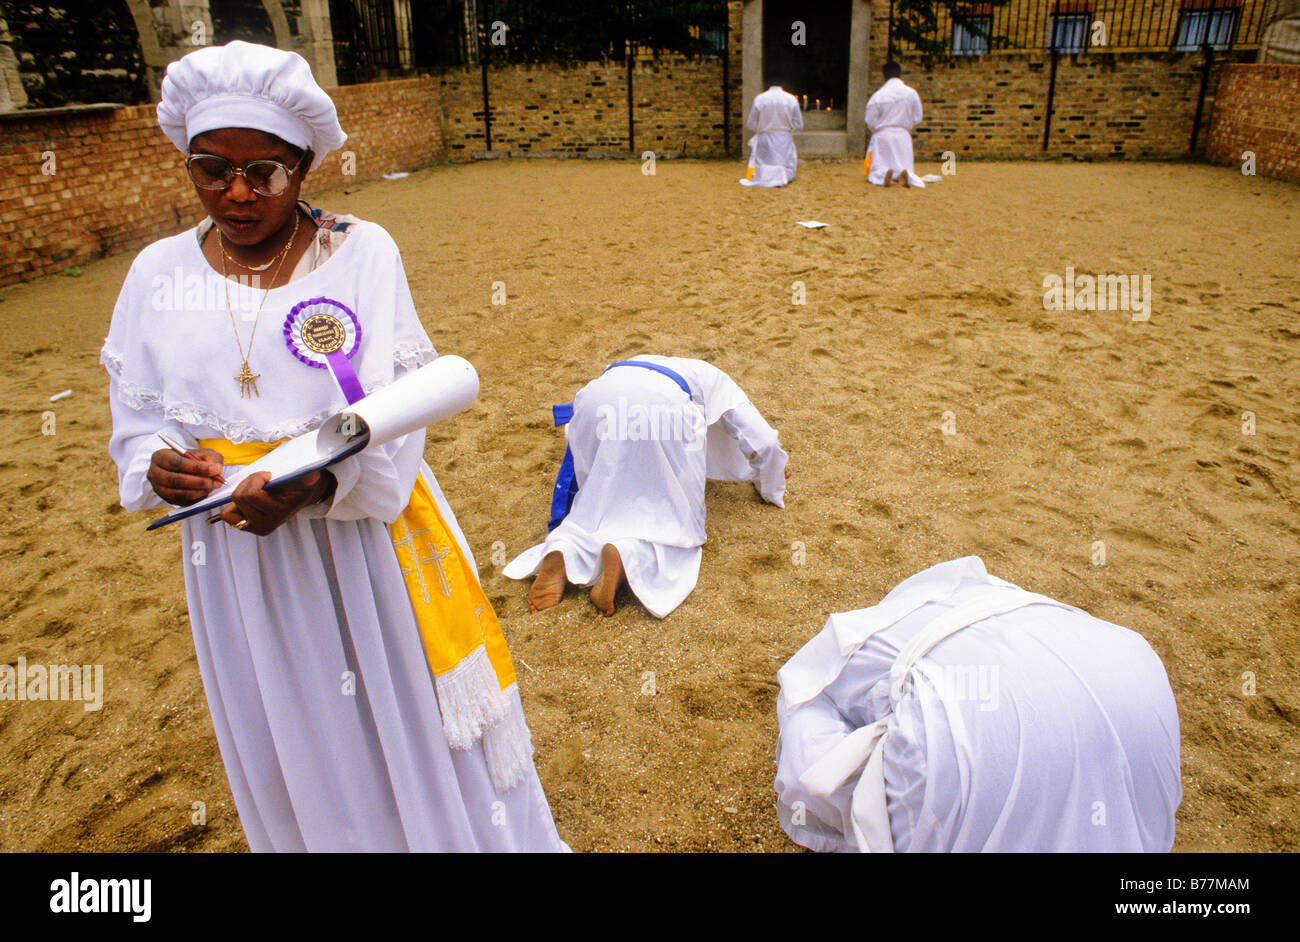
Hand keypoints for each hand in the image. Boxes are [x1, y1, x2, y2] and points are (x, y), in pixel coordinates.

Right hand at [148, 447, 225, 505]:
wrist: (183, 469)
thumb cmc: (192, 459)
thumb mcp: (202, 453)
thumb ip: (211, 458)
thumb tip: (217, 469)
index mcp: (160, 456)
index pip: (177, 463)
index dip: (196, 467)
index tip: (214, 469)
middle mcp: (155, 473)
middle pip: (176, 480)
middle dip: (199, 482)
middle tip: (216, 482)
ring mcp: (159, 488)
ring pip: (179, 493)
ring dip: (199, 491)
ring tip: (213, 486)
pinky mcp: (166, 499)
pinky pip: (182, 502)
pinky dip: (196, 498)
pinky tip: (206, 492)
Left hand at [218, 469, 335, 535]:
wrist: (299, 498)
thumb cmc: (300, 487)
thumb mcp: (307, 480)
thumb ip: (309, 478)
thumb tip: (310, 475)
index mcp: (277, 514)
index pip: (252, 495)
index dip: (257, 479)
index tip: (268, 475)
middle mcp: (264, 524)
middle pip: (240, 497)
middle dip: (249, 482)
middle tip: (261, 478)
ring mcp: (253, 527)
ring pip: (232, 505)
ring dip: (241, 491)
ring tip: (255, 487)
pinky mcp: (245, 526)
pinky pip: (227, 515)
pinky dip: (233, 504)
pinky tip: (247, 498)